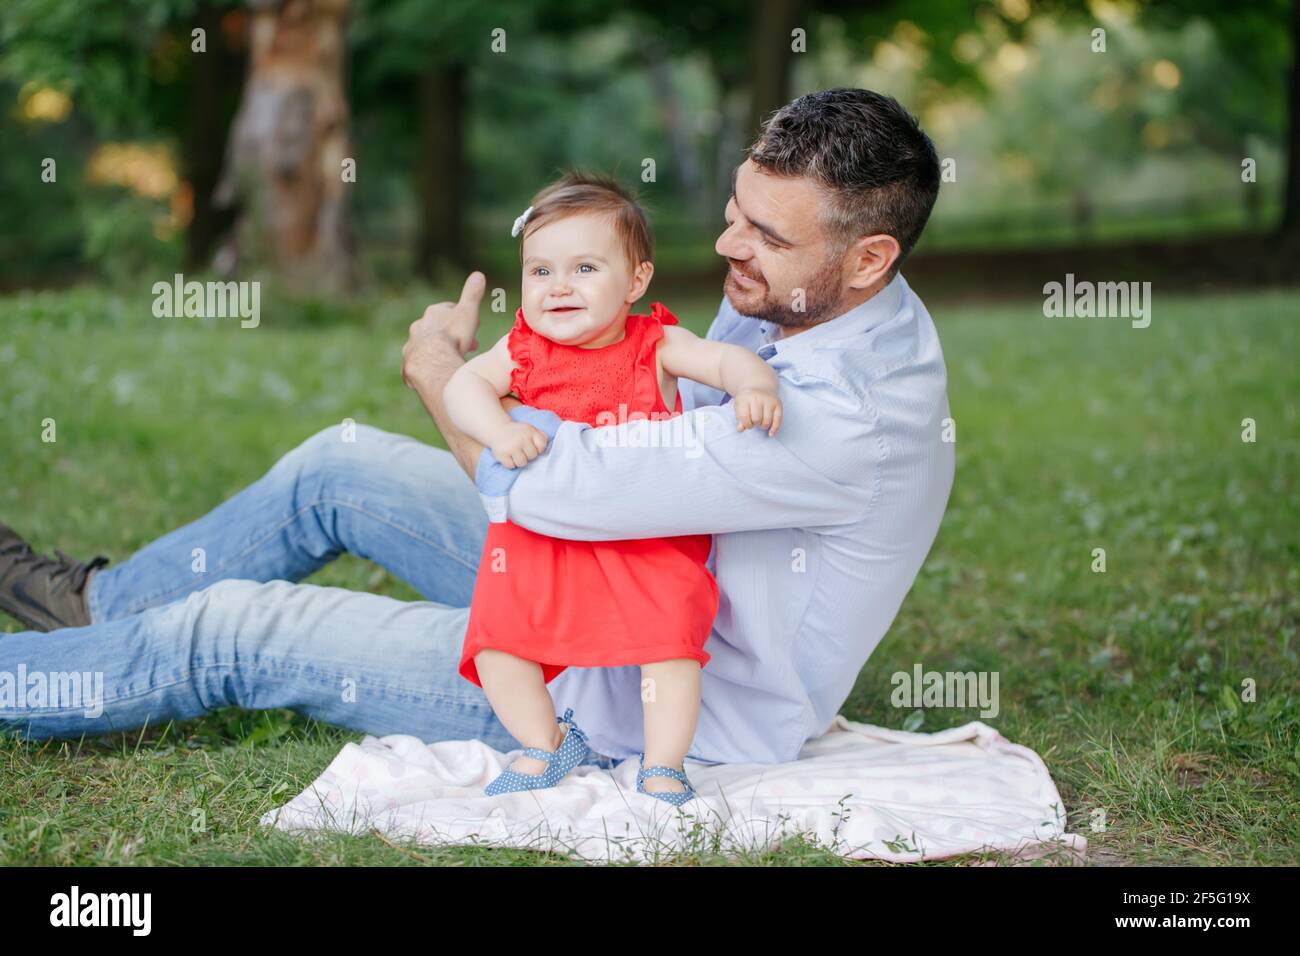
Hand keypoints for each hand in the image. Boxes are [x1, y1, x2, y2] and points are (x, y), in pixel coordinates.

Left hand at [402, 272, 485, 389]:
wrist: (432, 363)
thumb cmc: (453, 336)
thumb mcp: (468, 312)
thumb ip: (472, 294)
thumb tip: (479, 274)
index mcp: (433, 314)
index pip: (448, 311)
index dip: (461, 318)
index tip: (473, 326)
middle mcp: (418, 328)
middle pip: (435, 329)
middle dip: (449, 336)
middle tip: (465, 346)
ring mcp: (411, 347)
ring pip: (425, 347)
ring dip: (436, 352)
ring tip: (449, 361)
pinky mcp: (407, 366)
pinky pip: (417, 366)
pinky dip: (425, 368)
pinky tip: (434, 373)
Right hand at [488, 421, 548, 468]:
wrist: (498, 430)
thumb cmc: (518, 433)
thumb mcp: (530, 429)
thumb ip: (541, 435)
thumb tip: (548, 443)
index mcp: (529, 431)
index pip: (541, 446)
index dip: (538, 449)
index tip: (532, 446)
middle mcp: (520, 438)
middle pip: (532, 456)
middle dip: (528, 455)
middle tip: (522, 450)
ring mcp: (511, 446)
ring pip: (522, 463)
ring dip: (519, 461)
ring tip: (516, 454)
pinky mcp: (501, 454)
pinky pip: (511, 466)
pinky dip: (510, 463)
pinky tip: (508, 456)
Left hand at [733, 388, 782, 435]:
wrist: (758, 386)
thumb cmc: (747, 400)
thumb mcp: (739, 406)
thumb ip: (739, 419)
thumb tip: (740, 429)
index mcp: (745, 398)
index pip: (744, 417)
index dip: (745, 424)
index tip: (746, 423)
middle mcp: (757, 397)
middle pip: (756, 419)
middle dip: (754, 424)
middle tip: (754, 421)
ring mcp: (769, 400)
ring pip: (767, 421)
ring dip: (763, 426)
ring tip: (760, 422)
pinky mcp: (778, 403)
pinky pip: (778, 420)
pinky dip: (774, 428)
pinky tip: (771, 433)